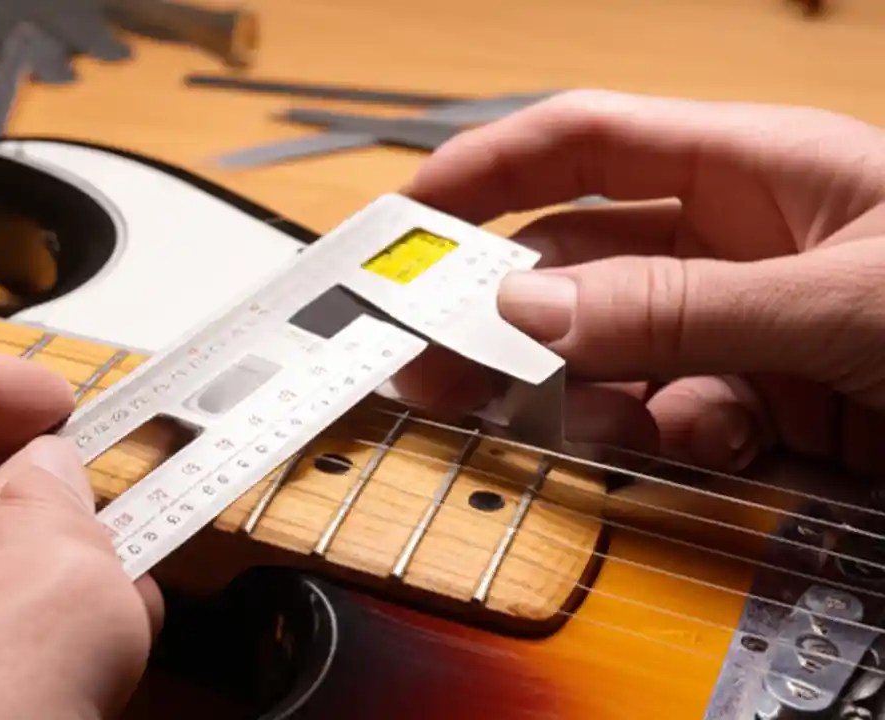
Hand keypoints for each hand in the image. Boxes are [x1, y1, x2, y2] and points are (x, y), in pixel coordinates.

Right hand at [401, 90, 884, 474]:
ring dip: (591, 396)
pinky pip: (679, 421)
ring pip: (619, 357)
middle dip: (511, 317)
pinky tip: (713, 447)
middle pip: (582, 267)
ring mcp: (751, 329)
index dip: (491, 169)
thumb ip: (682, 310)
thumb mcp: (841, 299)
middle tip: (439, 365)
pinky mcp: (774, 406)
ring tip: (588, 425)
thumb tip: (530, 314)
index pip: (588, 146)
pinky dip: (674, 442)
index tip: (411, 216)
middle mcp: (741, 245)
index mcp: (755, 170)